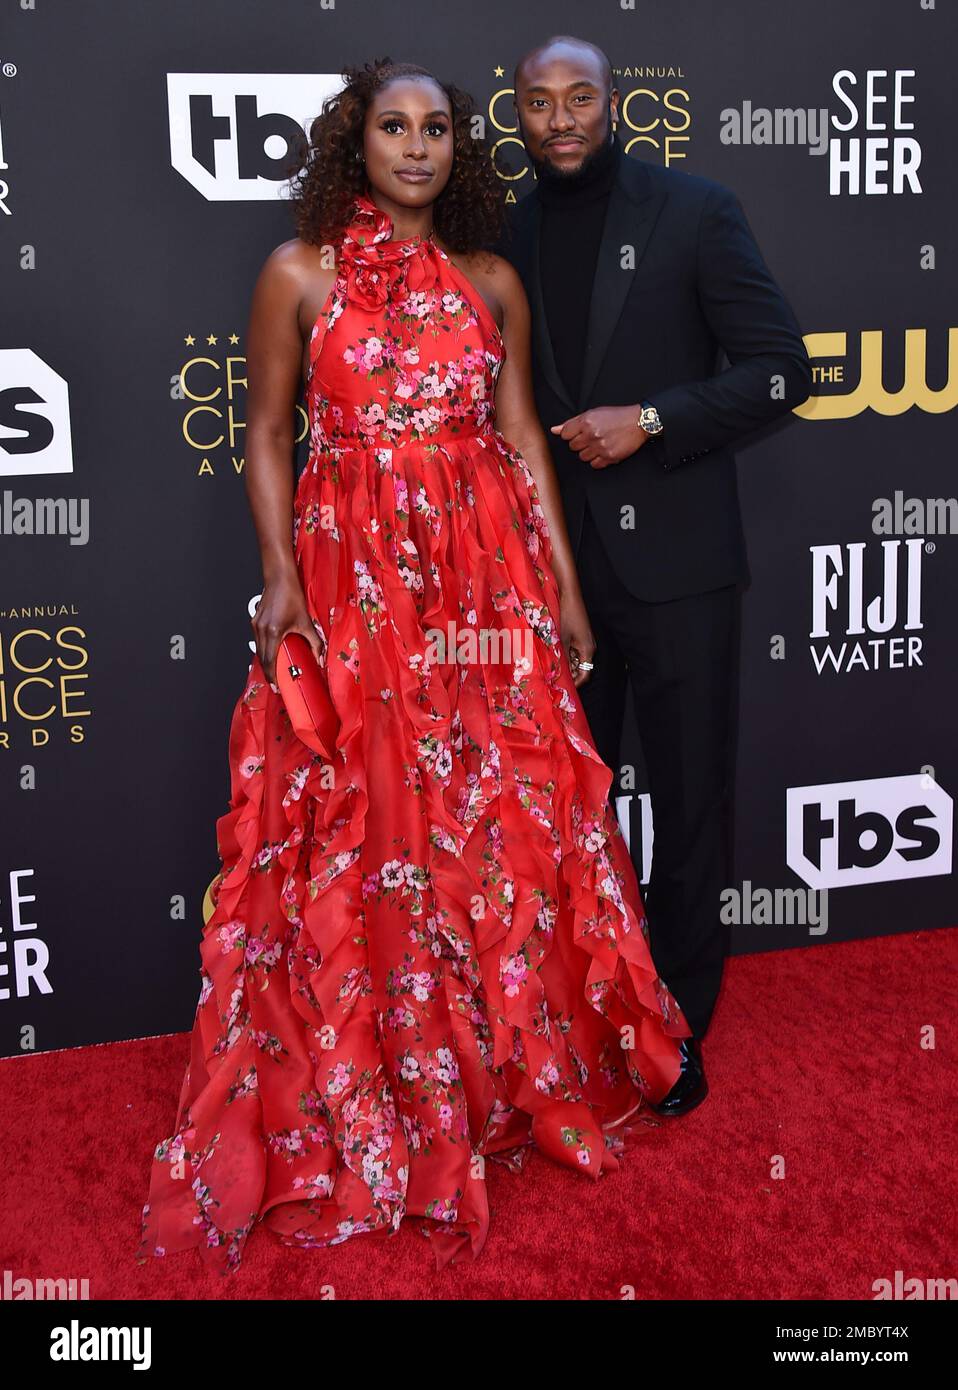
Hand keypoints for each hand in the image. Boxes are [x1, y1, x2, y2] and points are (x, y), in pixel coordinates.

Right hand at [251, 570, 324, 689]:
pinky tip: (272, 653)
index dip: (272, 676)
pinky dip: (264, 650)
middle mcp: (261, 629)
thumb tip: (320, 659)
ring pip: (258, 650)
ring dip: (266, 661)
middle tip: (277, 682)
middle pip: (262, 658)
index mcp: (273, 632)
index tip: (277, 686)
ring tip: (275, 670)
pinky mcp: (255, 621)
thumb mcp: (306, 621)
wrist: (279, 578)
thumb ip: (315, 643)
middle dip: (269, 672)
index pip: (269, 661)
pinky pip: (258, 641)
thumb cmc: (291, 595)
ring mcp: (255, 625)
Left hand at [550, 405, 648, 467]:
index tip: (579, 433)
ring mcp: (600, 447)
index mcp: (586, 421)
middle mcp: (591, 434)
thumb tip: (554, 430)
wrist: (638, 422)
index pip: (565, 434)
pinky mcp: (609, 457)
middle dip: (580, 443)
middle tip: (592, 438)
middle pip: (573, 447)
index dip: (571, 434)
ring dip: (588, 452)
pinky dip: (597, 460)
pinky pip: (594, 465)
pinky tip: (604, 451)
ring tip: (598, 444)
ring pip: (582, 457)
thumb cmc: (616, 416)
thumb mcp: (593, 413)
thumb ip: (572, 422)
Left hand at [559, 588, 595, 687]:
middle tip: (555, 680)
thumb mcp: (560, 639)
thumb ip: (561, 657)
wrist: (570, 595)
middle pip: (582, 668)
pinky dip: (566, 655)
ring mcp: (585, 641)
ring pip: (577, 660)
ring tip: (552, 669)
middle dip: (570, 675)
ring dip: (567, 665)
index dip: (576, 684)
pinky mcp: (580, 635)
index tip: (564, 688)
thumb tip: (557, 673)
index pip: (585, 675)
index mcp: (587, 650)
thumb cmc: (566, 615)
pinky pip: (575, 651)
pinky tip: (554, 655)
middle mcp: (589, 647)